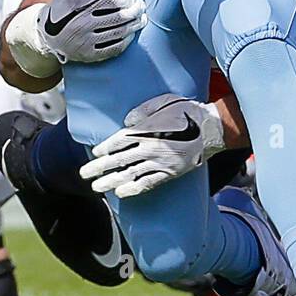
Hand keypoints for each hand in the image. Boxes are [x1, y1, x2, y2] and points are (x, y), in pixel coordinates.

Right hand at [4, 0, 145, 73]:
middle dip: (134, 11)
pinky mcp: (89, 55)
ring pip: (118, 33)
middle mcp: (82, 26)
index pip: (108, 2)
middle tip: (141, 5)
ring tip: (142, 18)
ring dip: (134, 25)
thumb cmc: (62, 9)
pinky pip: (113, 49)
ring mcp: (86, 43)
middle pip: (117, 18)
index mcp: (77, 8)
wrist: (48, 36)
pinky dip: (126, 41)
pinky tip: (132, 34)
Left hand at [81, 94, 225, 196]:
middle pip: (119, 159)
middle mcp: (150, 147)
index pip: (119, 140)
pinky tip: (120, 194)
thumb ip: (144, 110)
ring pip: (130, 174)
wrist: (212, 129)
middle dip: (99, 167)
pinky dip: (133, 189)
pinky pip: (148, 183)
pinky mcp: (169, 173)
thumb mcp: (165, 101)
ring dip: (111, 181)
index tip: (94, 154)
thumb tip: (126, 122)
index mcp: (147, 129)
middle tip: (83, 174)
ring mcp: (159, 162)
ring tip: (96, 188)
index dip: (105, 147)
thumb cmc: (187, 112)